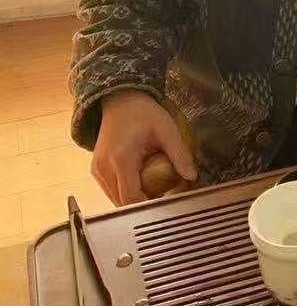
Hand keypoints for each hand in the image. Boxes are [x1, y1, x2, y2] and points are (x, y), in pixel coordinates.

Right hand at [92, 89, 197, 205]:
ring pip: (114, 199)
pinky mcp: (96, 169)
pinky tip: (139, 183)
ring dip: (132, 199)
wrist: (120, 99)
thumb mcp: (167, 130)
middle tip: (162, 198)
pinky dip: (124, 191)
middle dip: (142, 204)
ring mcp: (97, 170)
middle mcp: (104, 169)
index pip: (131, 198)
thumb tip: (192, 176)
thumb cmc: (143, 112)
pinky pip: (110, 190)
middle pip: (122, 203)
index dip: (147, 206)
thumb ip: (179, 154)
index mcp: (121, 160)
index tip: (164, 206)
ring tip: (152, 191)